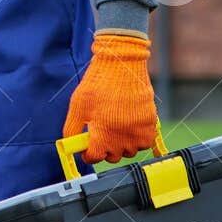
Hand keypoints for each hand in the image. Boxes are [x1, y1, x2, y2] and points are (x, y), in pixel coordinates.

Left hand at [62, 29, 158, 164]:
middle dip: (105, 149)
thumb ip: (72, 129)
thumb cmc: (97, 83)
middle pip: (112, 156)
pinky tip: (129, 127)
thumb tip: (71, 146)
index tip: (87, 147)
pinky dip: (138, 139)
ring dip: (122, 145)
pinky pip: (145, 143)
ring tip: (115, 128)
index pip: (94, 157)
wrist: (121, 64)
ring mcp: (138, 131)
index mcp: (102, 134)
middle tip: (101, 134)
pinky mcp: (150, 123)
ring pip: (130, 151)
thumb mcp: (77, 105)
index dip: (88, 153)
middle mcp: (122, 137)